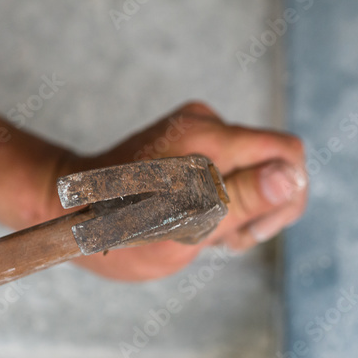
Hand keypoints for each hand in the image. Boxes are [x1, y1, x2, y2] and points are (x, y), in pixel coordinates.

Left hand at [50, 102, 307, 280]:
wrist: (68, 210)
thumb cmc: (118, 227)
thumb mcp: (185, 228)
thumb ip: (242, 200)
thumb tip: (289, 178)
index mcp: (208, 139)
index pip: (287, 153)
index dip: (285, 197)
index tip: (248, 229)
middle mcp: (205, 122)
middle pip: (273, 162)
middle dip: (258, 206)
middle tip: (216, 236)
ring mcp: (196, 128)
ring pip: (253, 170)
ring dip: (237, 207)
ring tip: (196, 229)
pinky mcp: (189, 138)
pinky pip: (231, 169)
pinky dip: (221, 199)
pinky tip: (191, 217)